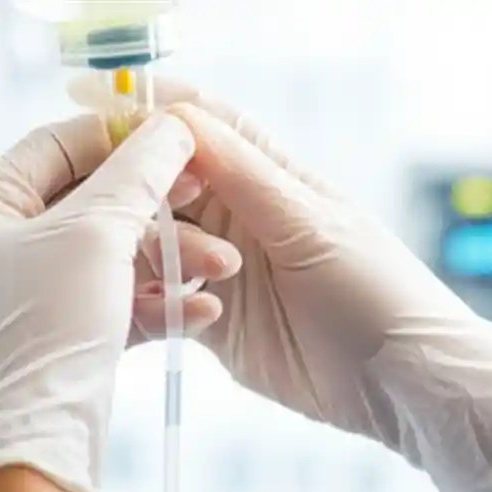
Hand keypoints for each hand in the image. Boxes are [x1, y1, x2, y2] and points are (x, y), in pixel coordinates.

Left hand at [0, 113, 240, 491]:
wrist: (31, 455)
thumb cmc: (43, 338)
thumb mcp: (96, 237)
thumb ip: (138, 172)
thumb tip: (171, 125)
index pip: (53, 145)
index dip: (117, 136)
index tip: (173, 138)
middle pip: (89, 202)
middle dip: (158, 209)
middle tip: (207, 201)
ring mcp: (27, 301)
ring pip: (109, 257)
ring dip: (169, 259)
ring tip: (219, 269)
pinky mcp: (58, 344)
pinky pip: (111, 305)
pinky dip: (155, 303)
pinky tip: (200, 311)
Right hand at [72, 78, 491, 491]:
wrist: (403, 387)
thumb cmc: (378, 295)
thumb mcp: (311, 227)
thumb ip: (244, 176)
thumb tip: (180, 114)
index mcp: (271, 178)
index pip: (200, 126)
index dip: (147, 111)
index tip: (88, 104)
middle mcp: (243, 216)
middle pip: (165, 184)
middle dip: (129, 187)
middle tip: (95, 205)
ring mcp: (226, 270)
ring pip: (155, 244)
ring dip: (142, 254)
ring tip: (143, 273)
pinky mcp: (217, 323)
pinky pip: (164, 302)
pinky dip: (149, 305)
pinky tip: (148, 313)